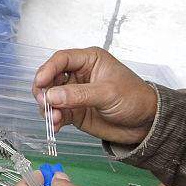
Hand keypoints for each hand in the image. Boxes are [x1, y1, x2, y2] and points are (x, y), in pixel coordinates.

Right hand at [33, 47, 157, 145]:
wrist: (145, 124)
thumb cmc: (135, 98)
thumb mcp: (107, 93)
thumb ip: (79, 94)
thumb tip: (53, 95)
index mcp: (89, 60)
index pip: (62, 59)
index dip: (48, 69)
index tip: (40, 82)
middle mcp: (79, 75)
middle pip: (51, 78)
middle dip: (44, 91)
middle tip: (46, 103)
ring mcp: (75, 94)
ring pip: (50, 97)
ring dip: (48, 108)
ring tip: (54, 119)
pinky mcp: (74, 111)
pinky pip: (57, 114)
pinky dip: (53, 120)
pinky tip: (56, 126)